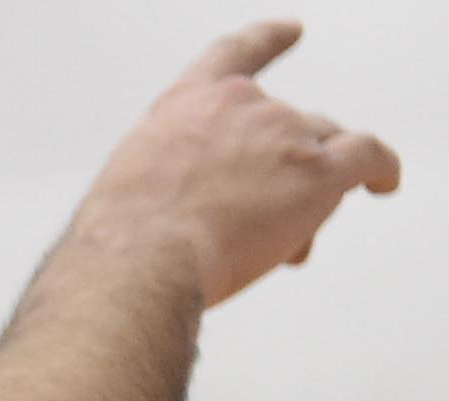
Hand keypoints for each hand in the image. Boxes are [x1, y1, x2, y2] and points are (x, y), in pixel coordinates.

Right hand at [87, 22, 400, 306]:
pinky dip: (380, 169)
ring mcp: (285, 134)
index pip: (235, 55)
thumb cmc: (127, 239)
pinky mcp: (319, 172)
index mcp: (188, 103)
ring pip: (320, 151)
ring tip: (286, 245)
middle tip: (261, 221)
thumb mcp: (135, 186)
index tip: (292, 30)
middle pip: (287, 125)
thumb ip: (178, 176)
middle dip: (281, 169)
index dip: (268, 40)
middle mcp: (243, 106)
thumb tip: (219, 210)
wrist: (141, 260)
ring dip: (309, 193)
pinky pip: (367, 157)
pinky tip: (384, 182)